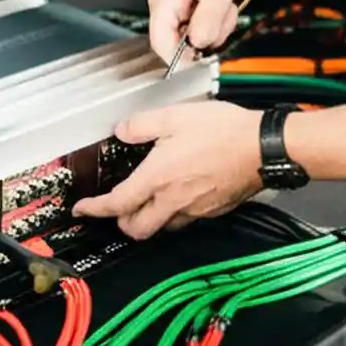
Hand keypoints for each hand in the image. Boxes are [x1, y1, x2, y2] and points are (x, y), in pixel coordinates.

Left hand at [72, 101, 263, 239]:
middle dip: (122, 222)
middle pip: (136, 229)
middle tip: (118, 207)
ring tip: (150, 199)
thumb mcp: (174, 116)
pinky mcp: (212, 211)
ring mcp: (194, 210)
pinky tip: (179, 193)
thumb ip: (142, 125)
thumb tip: (122, 131)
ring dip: (149, 218)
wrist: (263, 147)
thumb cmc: (222, 131)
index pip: (116, 204)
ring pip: (161, 227)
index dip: (94, 210)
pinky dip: (174, 213)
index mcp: (157, 178)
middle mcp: (172, 201)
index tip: (82, 209)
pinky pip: (185, 220)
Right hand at [148, 0, 258, 61]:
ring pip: (194, 42)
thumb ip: (207, 17)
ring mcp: (178, 13)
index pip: (160, 42)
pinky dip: (218, 27)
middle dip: (204, 38)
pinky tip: (224, 8)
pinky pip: (203, 35)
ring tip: (225, 7)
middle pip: (177, 45)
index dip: (179, 59)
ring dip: (215, 31)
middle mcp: (165, 8)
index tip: (202, 64)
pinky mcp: (191, 16)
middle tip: (222, 18)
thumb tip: (198, 43)